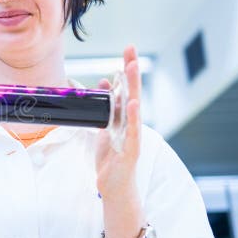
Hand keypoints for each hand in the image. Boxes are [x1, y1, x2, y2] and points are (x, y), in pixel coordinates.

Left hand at [95, 45, 141, 201]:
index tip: (128, 49)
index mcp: (124, 117)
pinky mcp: (131, 150)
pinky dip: (134, 117)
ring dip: (133, 87)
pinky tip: (134, 103)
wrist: (115, 188)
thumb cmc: (111, 158)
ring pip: (134, 107)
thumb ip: (106, 107)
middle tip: (131, 49)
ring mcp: (133, 135)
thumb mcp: (105, 128)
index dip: (127, 69)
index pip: (126, 88)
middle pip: (132, 91)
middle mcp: (131, 123)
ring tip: (131, 68)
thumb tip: (103, 84)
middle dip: (131, 71)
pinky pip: (133, 131)